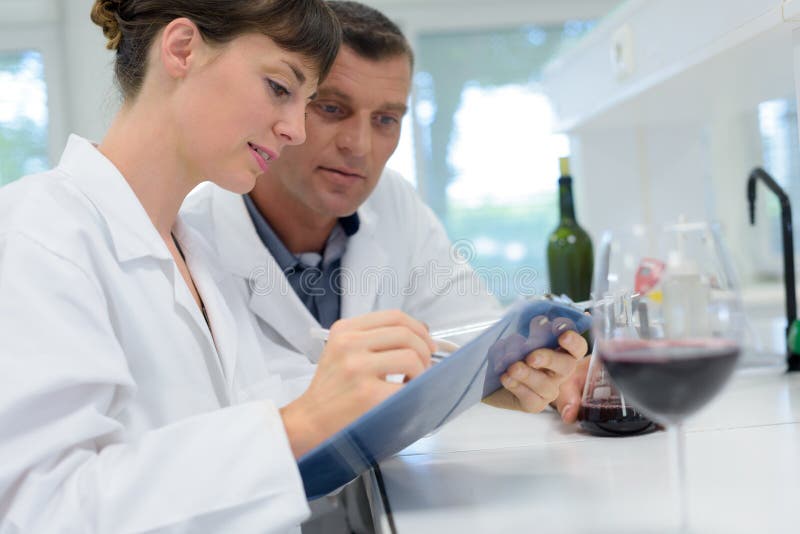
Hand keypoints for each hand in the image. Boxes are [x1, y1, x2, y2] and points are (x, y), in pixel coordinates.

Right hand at [280, 310, 435, 457]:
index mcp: (345, 331)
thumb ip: (374, 339)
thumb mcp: (343, 352)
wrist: (310, 421)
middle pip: (406, 334)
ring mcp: (358, 368)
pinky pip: (407, 385)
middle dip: (425, 349)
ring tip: (413, 381)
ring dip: (421, 370)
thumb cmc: (331, 390)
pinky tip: (406, 395)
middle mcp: (349, 344)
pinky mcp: (368, 394)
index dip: (418, 328)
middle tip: (425, 364)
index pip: (394, 317)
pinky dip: (415, 389)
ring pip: (411, 356)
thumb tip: (419, 334)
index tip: (426, 341)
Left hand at [483, 330, 587, 412]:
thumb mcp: (519, 338)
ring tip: (513, 368)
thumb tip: (540, 324)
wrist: (490, 378)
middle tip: (532, 356)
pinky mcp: (534, 404)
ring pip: (546, 385)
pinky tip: (506, 377)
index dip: (574, 341)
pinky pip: (530, 398)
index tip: (561, 334)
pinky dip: (516, 386)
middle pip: (567, 366)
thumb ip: (532, 333)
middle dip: (550, 359)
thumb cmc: (510, 354)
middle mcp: (558, 372)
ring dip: (528, 374)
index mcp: (560, 352)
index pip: (578, 348)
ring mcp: (548, 390)